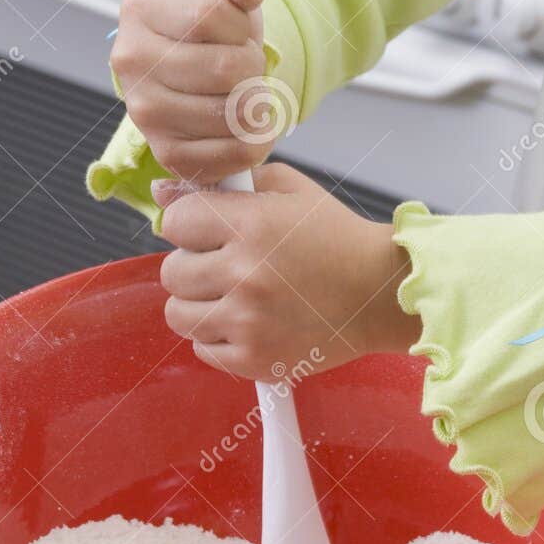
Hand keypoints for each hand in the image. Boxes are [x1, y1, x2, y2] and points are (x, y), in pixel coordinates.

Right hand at [112, 0, 275, 183]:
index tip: (235, 28)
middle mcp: (130, 61)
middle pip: (226, 68)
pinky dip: (254, 140)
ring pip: (233, 112)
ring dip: (256, 102)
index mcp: (140, 9)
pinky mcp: (166, 152)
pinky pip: (232, 153)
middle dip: (253, 64)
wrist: (193, 68)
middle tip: (243, 63)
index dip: (239, 23)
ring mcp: (144, 111)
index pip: (208, 14)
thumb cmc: (210, 26)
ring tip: (242, 90)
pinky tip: (244, 123)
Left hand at [154, 163, 419, 377]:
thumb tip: (164, 193)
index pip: (175, 222)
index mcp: (252, 223)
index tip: (211, 230)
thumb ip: (229, 184)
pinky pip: (201, 347)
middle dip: (194, 265)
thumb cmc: (334, 236)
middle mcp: (246, 273)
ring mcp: (248, 321)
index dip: (191, 224)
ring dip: (200, 303)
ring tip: (235, 295)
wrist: (379, 293)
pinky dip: (218, 336)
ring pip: (177, 314)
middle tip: (228, 264)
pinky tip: (249, 321)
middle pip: (170, 272)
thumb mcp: (289, 190)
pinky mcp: (254, 360)